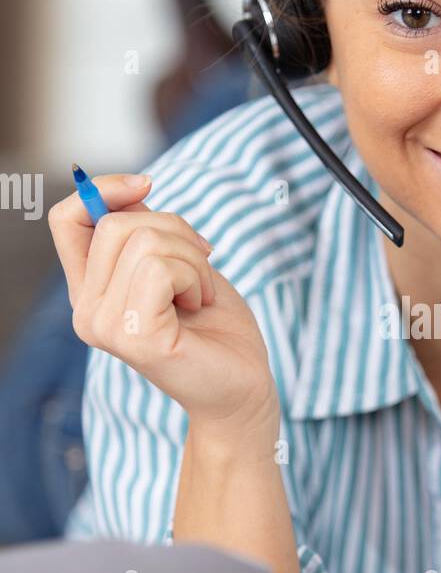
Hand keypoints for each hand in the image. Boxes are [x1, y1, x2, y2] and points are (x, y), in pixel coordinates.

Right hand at [48, 173, 276, 434]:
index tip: (146, 185)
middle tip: (199, 269)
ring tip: (199, 294)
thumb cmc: (216, 327)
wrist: (242, 387)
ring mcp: (104, 327)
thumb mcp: (179, 263)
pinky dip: (195, 277)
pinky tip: (199, 306)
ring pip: (143, 242)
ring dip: (191, 259)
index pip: (65, 220)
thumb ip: (146, 231)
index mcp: (91, 293)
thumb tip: (131, 187)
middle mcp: (87, 312)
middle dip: (174, 230)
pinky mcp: (134, 338)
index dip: (102, 190)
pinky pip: (161, 269)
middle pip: (115, 223)